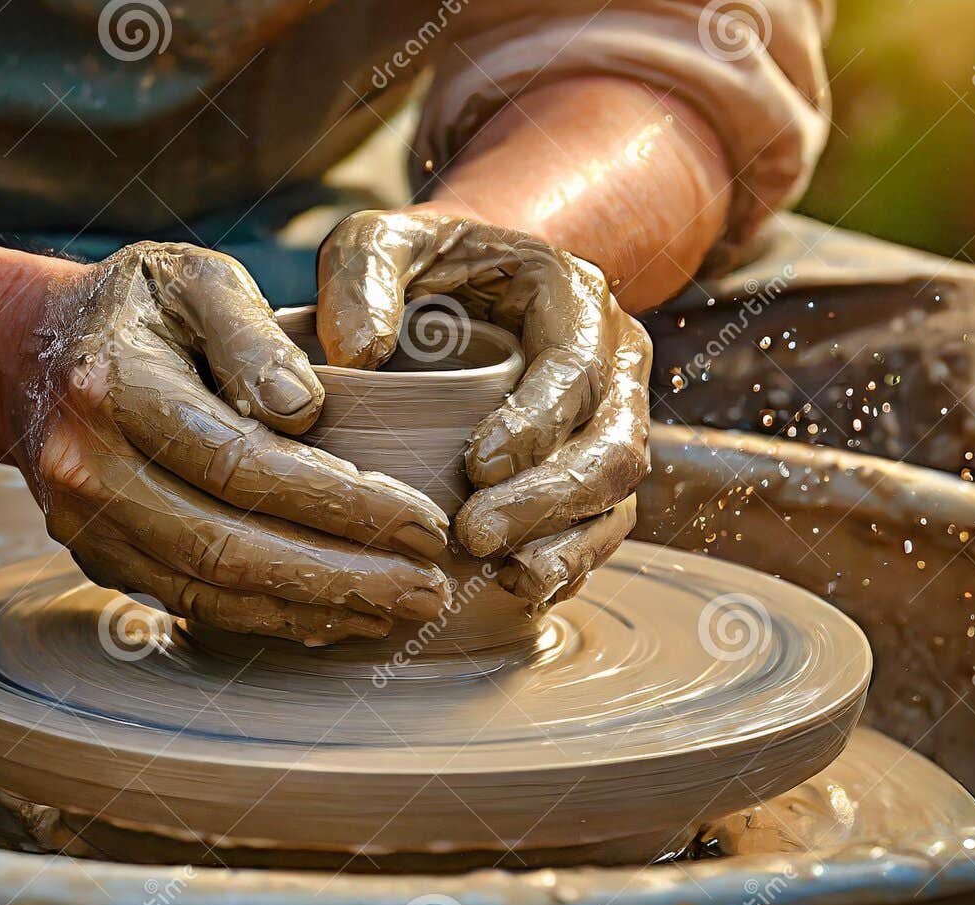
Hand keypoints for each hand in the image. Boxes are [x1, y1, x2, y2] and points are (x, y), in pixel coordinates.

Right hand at [5, 242, 453, 644]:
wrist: (31, 355)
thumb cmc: (140, 309)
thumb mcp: (197, 279)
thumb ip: (253, 336)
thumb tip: (308, 412)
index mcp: (116, 386)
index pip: (242, 463)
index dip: (340, 503)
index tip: (423, 521)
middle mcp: (89, 468)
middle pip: (227, 546)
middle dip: (341, 575)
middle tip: (428, 587)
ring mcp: (86, 526)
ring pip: (211, 591)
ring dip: (313, 610)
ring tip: (399, 609)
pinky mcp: (99, 560)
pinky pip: (194, 603)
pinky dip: (271, 618)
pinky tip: (338, 616)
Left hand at [316, 209, 650, 605]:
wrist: (460, 286)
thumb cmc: (419, 265)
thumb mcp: (380, 242)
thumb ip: (360, 275)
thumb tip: (358, 353)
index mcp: (573, 297)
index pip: (576, 366)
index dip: (536, 422)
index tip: (477, 466)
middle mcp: (613, 361)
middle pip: (613, 443)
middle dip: (551, 498)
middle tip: (478, 538)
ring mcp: (611, 419)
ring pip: (617, 495)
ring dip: (568, 544)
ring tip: (510, 581)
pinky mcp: (593, 469)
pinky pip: (601, 525)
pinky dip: (569, 562)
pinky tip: (521, 592)